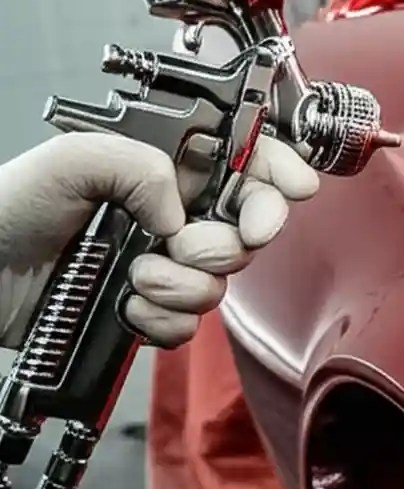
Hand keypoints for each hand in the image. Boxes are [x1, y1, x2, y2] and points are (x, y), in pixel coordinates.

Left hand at [0, 132, 318, 348]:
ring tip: (135, 277)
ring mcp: (165, 267)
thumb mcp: (70, 161)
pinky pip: (189, 326)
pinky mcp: (150, 311)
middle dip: (228, 242)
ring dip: (180, 286)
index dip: (279, 172)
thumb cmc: (8, 211)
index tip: (291, 189)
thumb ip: (139, 166)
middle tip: (188, 245)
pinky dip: (160, 321)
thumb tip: (180, 213)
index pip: (244, 162)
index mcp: (163, 170)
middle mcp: (173, 217)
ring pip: (220, 284)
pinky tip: (127, 307)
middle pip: (247, 229)